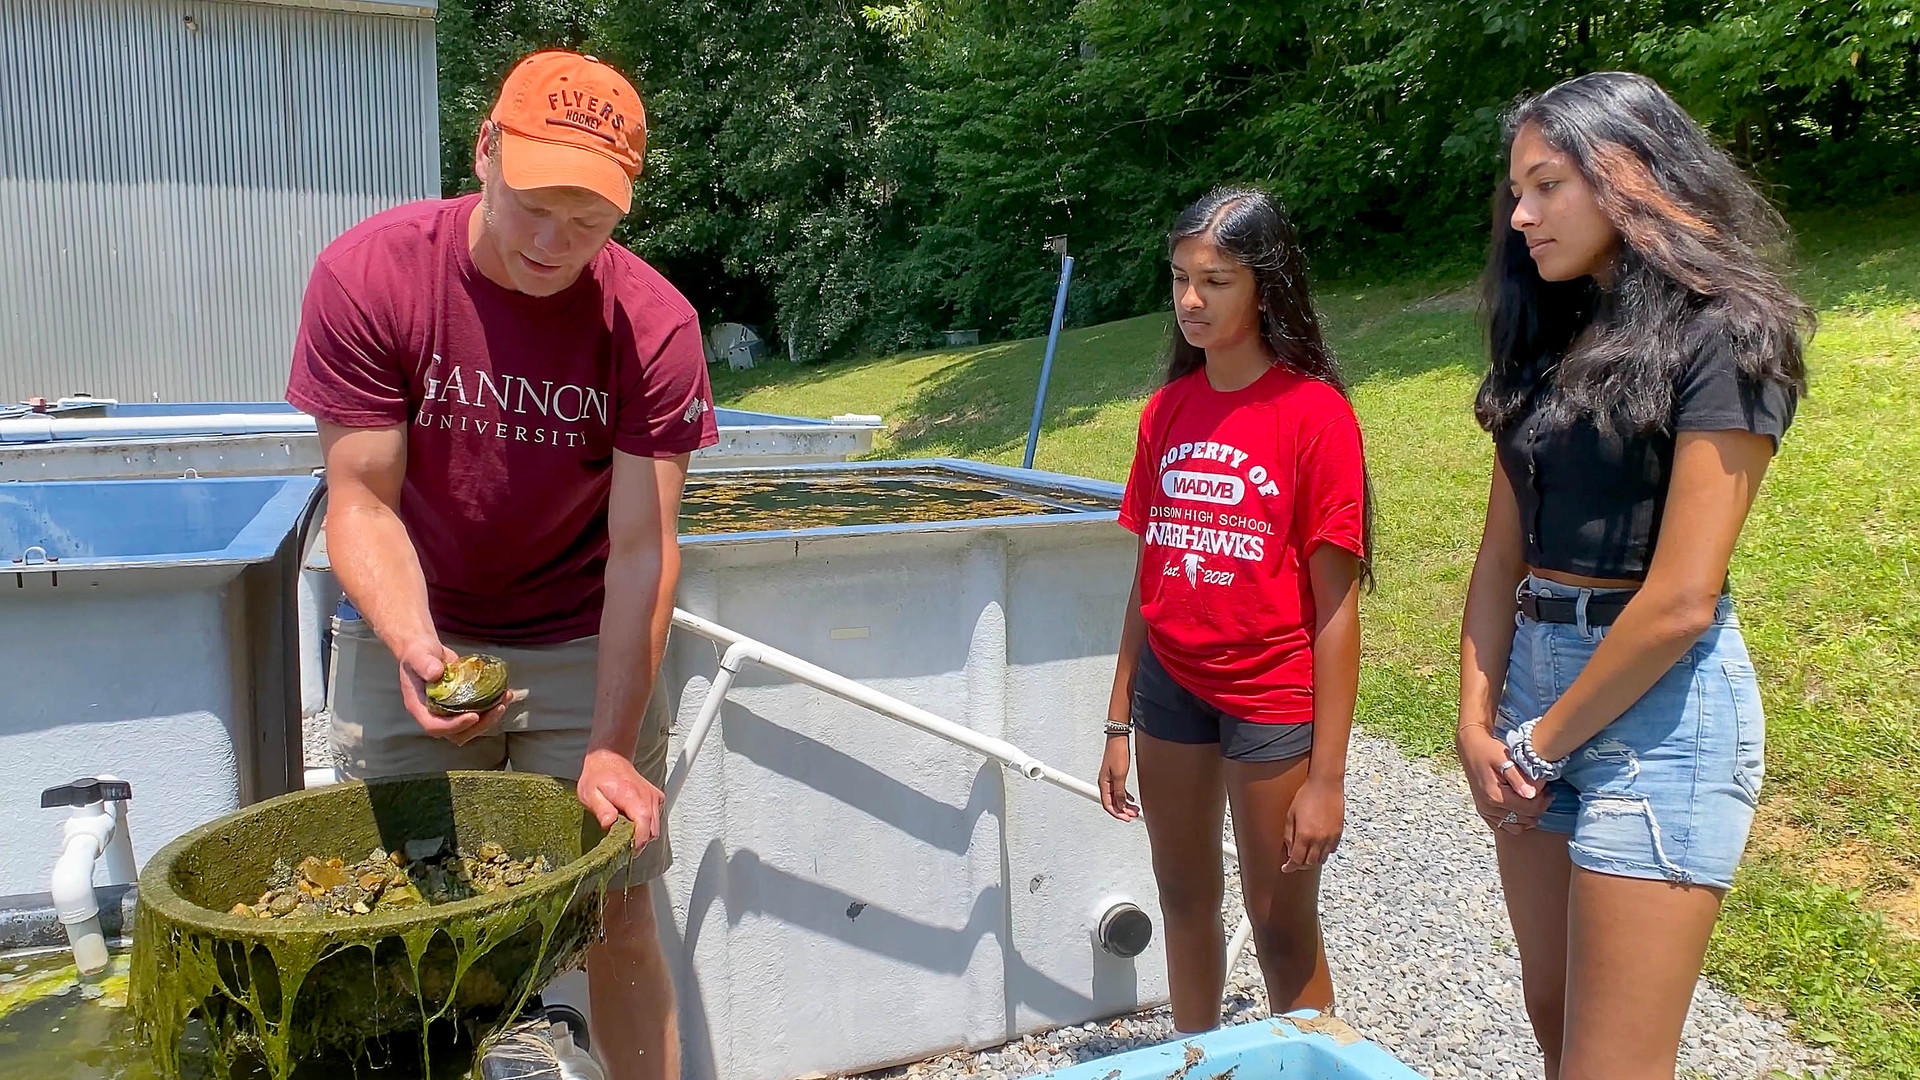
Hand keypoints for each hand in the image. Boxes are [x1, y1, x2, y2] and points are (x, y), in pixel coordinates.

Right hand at [396, 639, 524, 745]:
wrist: (424, 650)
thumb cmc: (417, 652)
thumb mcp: (417, 654)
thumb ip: (424, 663)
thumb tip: (437, 673)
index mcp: (419, 707)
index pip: (435, 726)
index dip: (454, 726)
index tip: (474, 716)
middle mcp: (434, 714)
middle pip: (457, 734)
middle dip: (480, 725)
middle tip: (498, 707)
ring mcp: (449, 712)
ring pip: (471, 727)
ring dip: (491, 717)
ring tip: (506, 698)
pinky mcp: (461, 705)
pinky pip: (478, 714)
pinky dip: (493, 707)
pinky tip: (505, 693)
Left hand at [578, 748, 663, 852]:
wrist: (610, 758)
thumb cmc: (598, 776)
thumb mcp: (589, 793)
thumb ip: (601, 809)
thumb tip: (609, 824)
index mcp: (631, 795)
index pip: (643, 825)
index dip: (637, 843)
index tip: (627, 851)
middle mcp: (646, 796)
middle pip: (652, 831)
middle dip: (639, 842)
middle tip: (622, 845)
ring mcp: (653, 797)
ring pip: (655, 827)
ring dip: (642, 834)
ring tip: (625, 832)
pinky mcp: (656, 798)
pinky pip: (656, 819)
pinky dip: (646, 826)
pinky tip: (632, 822)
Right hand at [1097, 735, 1138, 820]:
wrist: (1118, 739)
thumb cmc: (1117, 753)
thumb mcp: (1120, 775)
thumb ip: (1120, 792)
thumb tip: (1121, 805)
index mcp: (1103, 784)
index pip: (1108, 805)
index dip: (1117, 814)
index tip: (1126, 818)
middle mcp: (1105, 783)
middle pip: (1112, 803)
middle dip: (1122, 811)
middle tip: (1133, 815)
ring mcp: (1110, 779)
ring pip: (1116, 797)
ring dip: (1125, 805)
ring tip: (1134, 809)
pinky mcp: (1115, 775)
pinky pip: (1119, 791)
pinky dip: (1125, 797)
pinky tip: (1131, 800)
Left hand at [1282, 776, 1344, 871]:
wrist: (1325, 784)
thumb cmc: (1306, 796)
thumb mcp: (1290, 815)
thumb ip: (1289, 835)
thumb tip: (1289, 850)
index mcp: (1304, 835)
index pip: (1296, 860)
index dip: (1290, 867)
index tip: (1286, 868)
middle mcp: (1319, 839)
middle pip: (1309, 863)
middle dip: (1300, 866)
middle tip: (1294, 862)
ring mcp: (1330, 837)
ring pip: (1321, 859)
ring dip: (1312, 861)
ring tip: (1305, 856)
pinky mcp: (1338, 833)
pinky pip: (1331, 850)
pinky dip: (1323, 853)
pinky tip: (1317, 847)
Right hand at [1457, 722, 1546, 833]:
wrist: (1470, 746)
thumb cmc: (1488, 750)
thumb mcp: (1505, 759)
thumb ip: (1518, 778)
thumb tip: (1531, 795)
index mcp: (1495, 797)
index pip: (1530, 809)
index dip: (1544, 800)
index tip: (1547, 787)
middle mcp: (1489, 808)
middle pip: (1526, 819)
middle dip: (1538, 806)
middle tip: (1542, 791)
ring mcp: (1486, 812)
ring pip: (1516, 827)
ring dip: (1527, 816)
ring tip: (1531, 798)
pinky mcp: (1484, 811)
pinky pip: (1504, 826)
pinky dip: (1515, 820)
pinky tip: (1519, 805)